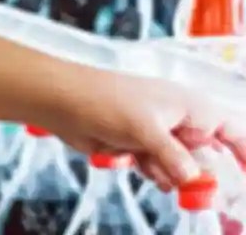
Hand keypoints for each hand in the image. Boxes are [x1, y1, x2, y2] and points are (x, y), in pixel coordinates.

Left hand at [41, 68, 245, 189]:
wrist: (63, 101)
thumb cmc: (106, 101)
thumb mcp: (145, 129)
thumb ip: (173, 157)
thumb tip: (194, 179)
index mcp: (191, 107)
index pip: (232, 131)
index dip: (244, 154)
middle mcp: (180, 121)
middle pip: (209, 157)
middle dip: (202, 175)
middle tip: (196, 190)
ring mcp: (159, 135)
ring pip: (182, 168)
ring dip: (170, 174)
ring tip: (147, 161)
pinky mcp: (140, 146)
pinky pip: (159, 170)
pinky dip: (152, 172)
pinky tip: (134, 161)